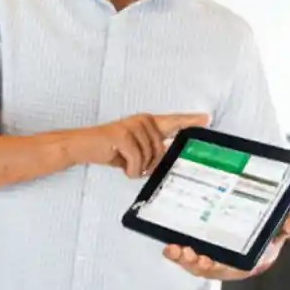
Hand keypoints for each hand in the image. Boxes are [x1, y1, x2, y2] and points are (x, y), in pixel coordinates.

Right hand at [74, 113, 210, 177]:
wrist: (83, 146)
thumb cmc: (111, 149)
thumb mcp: (135, 151)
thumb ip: (152, 151)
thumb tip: (166, 158)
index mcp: (148, 123)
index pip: (173, 121)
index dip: (190, 121)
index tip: (206, 119)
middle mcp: (143, 121)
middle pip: (161, 151)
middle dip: (149, 165)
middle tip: (134, 166)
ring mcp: (133, 126)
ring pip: (149, 158)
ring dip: (137, 168)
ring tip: (124, 162)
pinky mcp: (123, 135)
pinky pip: (136, 161)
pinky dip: (129, 170)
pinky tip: (120, 164)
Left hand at [163, 214, 289, 280]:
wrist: (256, 245)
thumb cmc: (264, 246)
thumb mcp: (276, 237)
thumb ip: (285, 230)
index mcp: (243, 265)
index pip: (230, 269)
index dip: (217, 267)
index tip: (207, 261)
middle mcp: (225, 266)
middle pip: (208, 268)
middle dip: (195, 263)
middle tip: (187, 252)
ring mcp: (211, 260)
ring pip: (195, 264)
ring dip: (183, 258)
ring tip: (174, 249)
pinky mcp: (201, 252)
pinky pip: (188, 256)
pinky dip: (177, 254)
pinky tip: (169, 246)